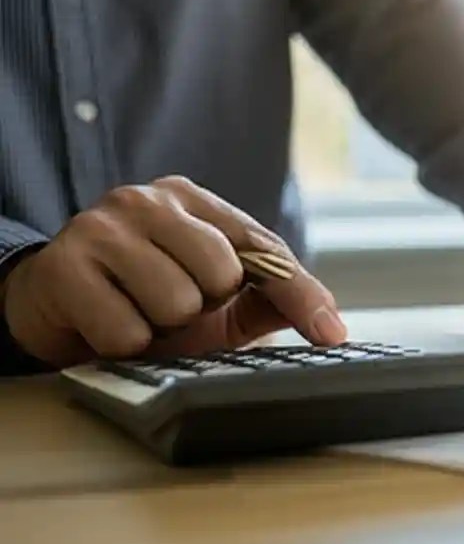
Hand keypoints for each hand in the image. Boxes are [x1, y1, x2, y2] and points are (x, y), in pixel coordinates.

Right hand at [1, 176, 345, 366]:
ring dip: (160, 328)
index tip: (333, 335)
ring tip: (136, 313)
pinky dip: (123, 344)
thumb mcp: (213, 300)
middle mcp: (148, 200)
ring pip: (176, 303)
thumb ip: (268, 299)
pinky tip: (104, 323)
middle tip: (170, 307)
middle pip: (222, 274)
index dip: (301, 294)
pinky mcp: (64, 265)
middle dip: (202, 308)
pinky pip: (126, 331)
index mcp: (192, 200)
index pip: (265, 248)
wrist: (51, 307)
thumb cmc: (142, 300)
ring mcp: (102, 227)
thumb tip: (330, 322)